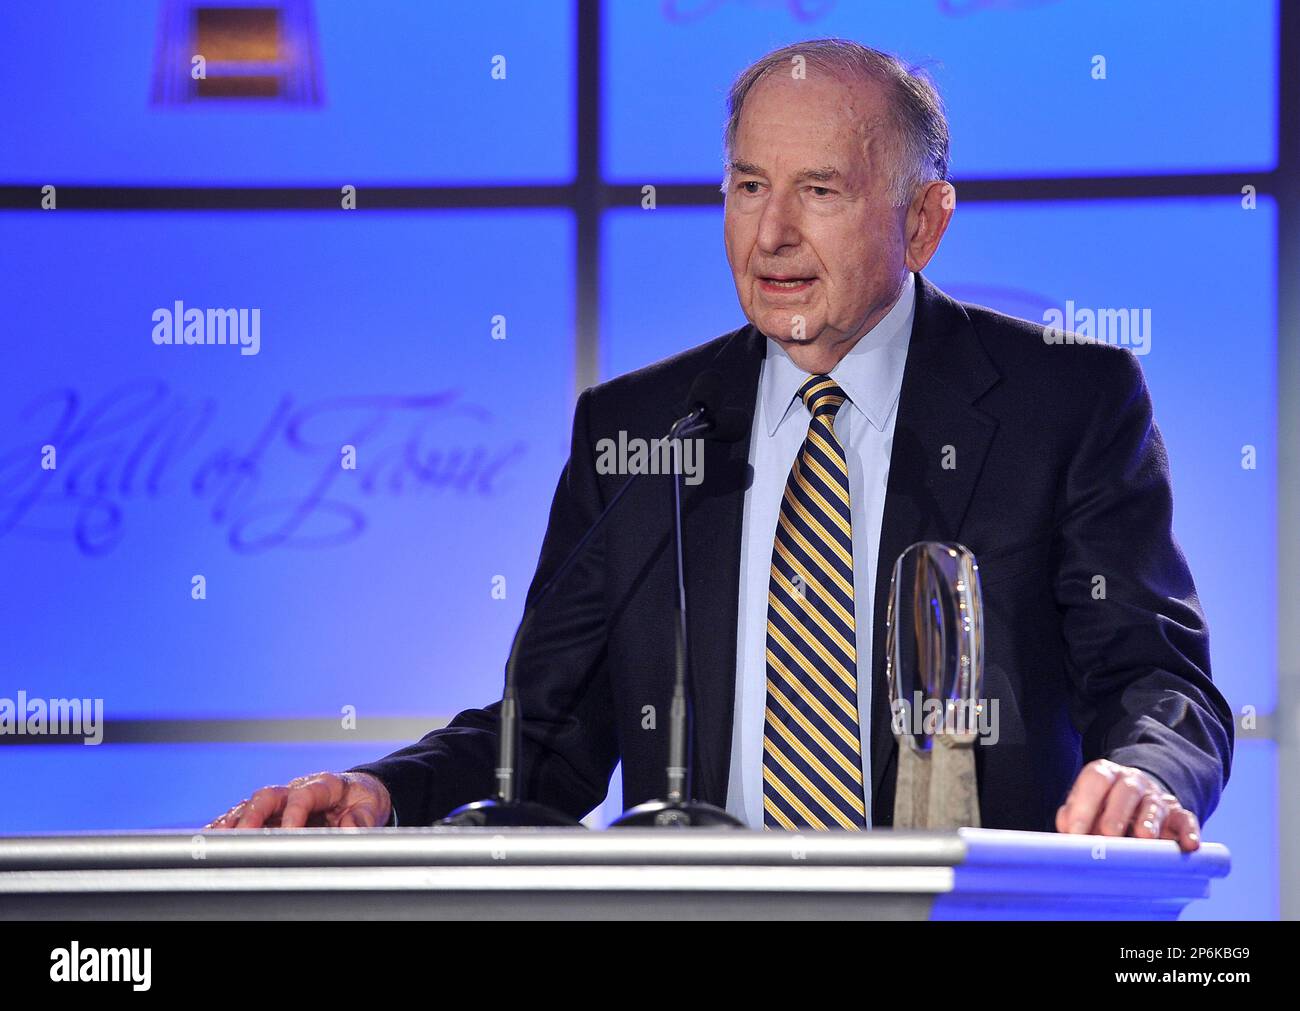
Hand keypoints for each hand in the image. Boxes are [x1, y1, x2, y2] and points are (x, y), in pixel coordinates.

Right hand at [205, 771, 391, 829]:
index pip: (304, 795)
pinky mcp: (271, 811)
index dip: (294, 813)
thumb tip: (350, 827)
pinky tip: (211, 836)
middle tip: (244, 836)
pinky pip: (244, 815)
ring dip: (233, 822)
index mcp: (324, 784)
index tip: (289, 832)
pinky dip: (228, 825)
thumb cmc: (364, 799)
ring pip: (250, 806)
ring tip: (215, 838)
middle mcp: (297, 788)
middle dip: (254, 816)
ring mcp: (282, 799)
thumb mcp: (373, 807)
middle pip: (268, 796)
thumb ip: (362, 819)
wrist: (359, 793)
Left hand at [1056, 758, 1199, 851]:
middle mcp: (1132, 782)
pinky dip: (1188, 832)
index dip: (1083, 804)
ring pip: (1154, 805)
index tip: (1075, 833)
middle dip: (1116, 814)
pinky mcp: (1178, 814)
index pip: (1095, 779)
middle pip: (1126, 791)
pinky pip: (1186, 820)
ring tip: (1143, 838)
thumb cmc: (1105, 808)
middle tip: (1107, 835)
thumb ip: (1072, 815)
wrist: (1140, 799)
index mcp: (1105, 775)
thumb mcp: (1086, 806)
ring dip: (1149, 822)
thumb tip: (1067, 828)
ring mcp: (1157, 797)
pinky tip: (1188, 844)